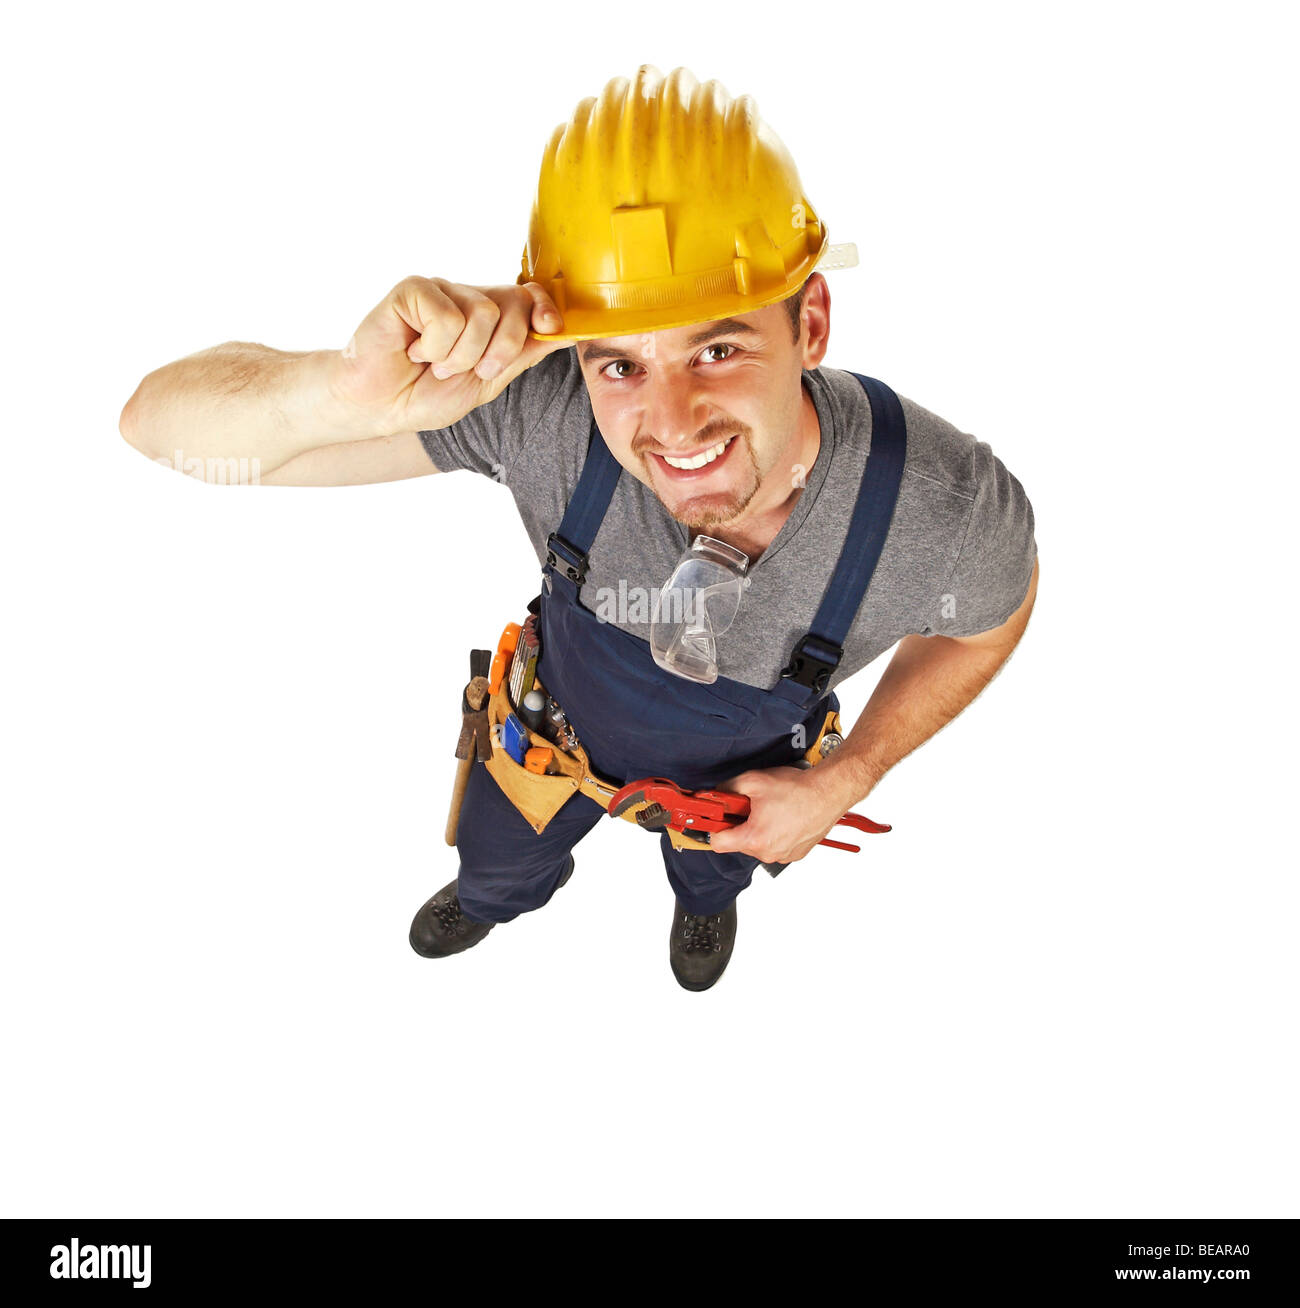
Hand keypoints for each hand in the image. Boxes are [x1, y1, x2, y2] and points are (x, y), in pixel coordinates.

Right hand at [329, 275, 569, 434]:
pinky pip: (447, 316)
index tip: (550, 328)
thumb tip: (565, 332)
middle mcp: (468, 298)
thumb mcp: (487, 382)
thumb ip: (523, 355)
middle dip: (503, 349)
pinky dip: (434, 347)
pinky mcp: (413, 290)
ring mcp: (441, 291)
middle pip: (515, 303)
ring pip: (482, 313)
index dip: (546, 308)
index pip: (530, 296)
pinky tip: (414, 351)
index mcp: (490, 318)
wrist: (378, 405)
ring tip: (435, 364)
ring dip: (462, 355)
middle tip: (474, 371)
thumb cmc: (426, 394)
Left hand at [706, 766, 852, 864]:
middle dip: (741, 824)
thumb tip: (715, 794)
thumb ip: (727, 789)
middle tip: (751, 806)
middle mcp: (768, 852)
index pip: (717, 843)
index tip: (717, 818)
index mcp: (754, 838)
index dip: (714, 827)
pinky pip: (776, 846)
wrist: (829, 793)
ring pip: (758, 844)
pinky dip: (776, 833)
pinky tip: (785, 817)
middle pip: (739, 843)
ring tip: (773, 810)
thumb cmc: (798, 789)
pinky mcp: (796, 854)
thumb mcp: (753, 781)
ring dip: (760, 829)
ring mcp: (783, 855)